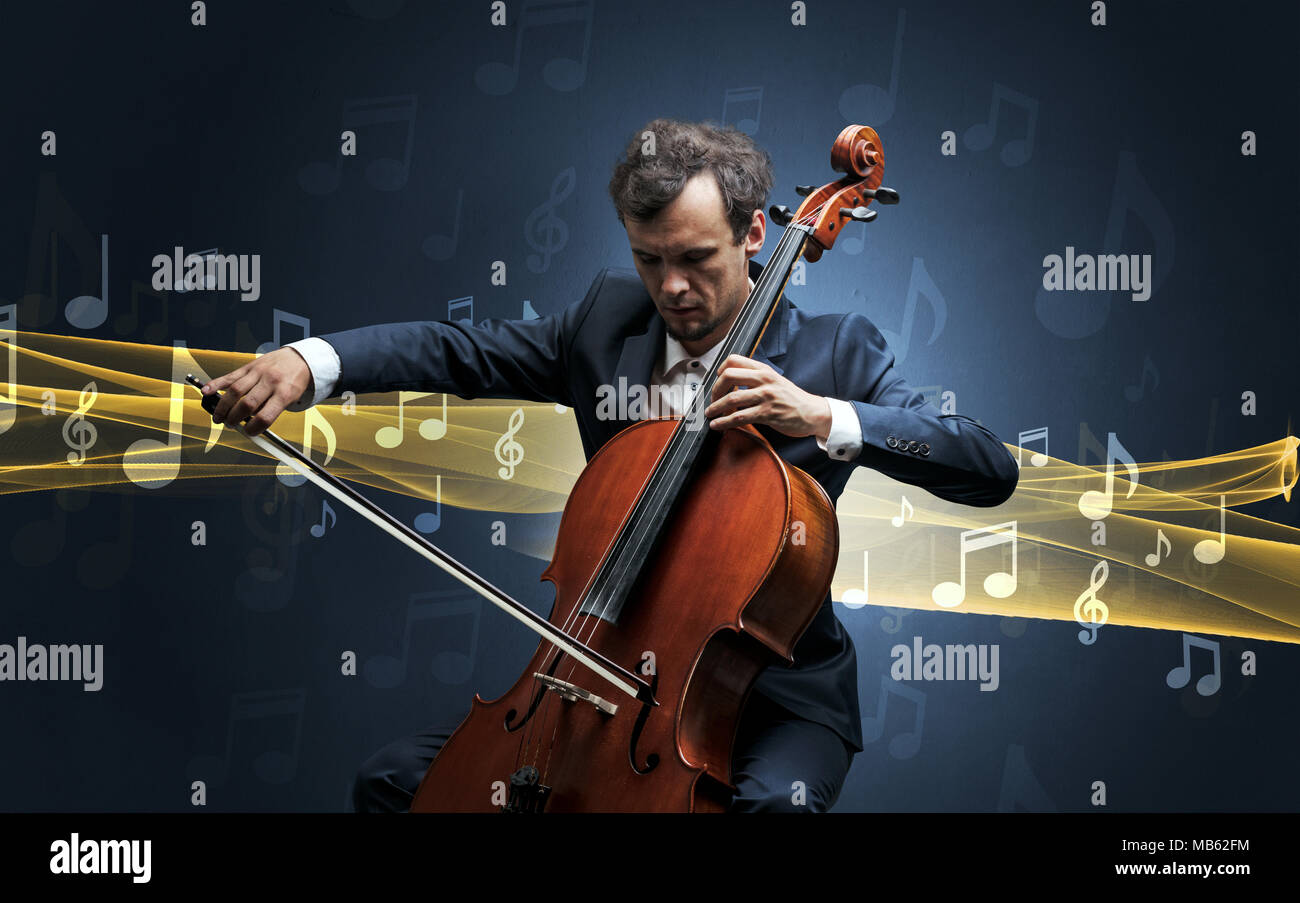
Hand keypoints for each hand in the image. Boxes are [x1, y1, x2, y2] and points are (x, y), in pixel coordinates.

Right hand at [202, 347, 313, 436]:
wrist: (299, 358)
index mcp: (284, 393)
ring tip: (218, 417)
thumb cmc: (294, 381)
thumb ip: (271, 409)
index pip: (265, 416)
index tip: (248, 432)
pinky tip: (206, 392)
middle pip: (247, 404)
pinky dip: (216, 384)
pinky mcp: (249, 366)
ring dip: (223, 406)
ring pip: (236, 391)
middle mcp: (271, 382)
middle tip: (229, 425)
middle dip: (234, 418)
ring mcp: (259, 373)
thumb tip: (250, 423)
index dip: (254, 429)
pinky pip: (230, 376)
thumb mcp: (291, 398)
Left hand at [704, 354, 831, 438]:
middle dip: (715, 390)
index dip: (720, 370)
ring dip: (715, 408)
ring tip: (710, 414)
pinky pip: (740, 417)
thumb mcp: (774, 381)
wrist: (813, 412)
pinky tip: (717, 425)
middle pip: (728, 376)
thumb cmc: (792, 399)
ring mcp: (766, 396)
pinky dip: (724, 422)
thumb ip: (755, 379)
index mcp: (764, 370)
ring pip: (732, 399)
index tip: (716, 382)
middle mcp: (764, 380)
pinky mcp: (768, 413)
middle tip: (712, 400)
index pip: (734, 360)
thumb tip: (732, 384)